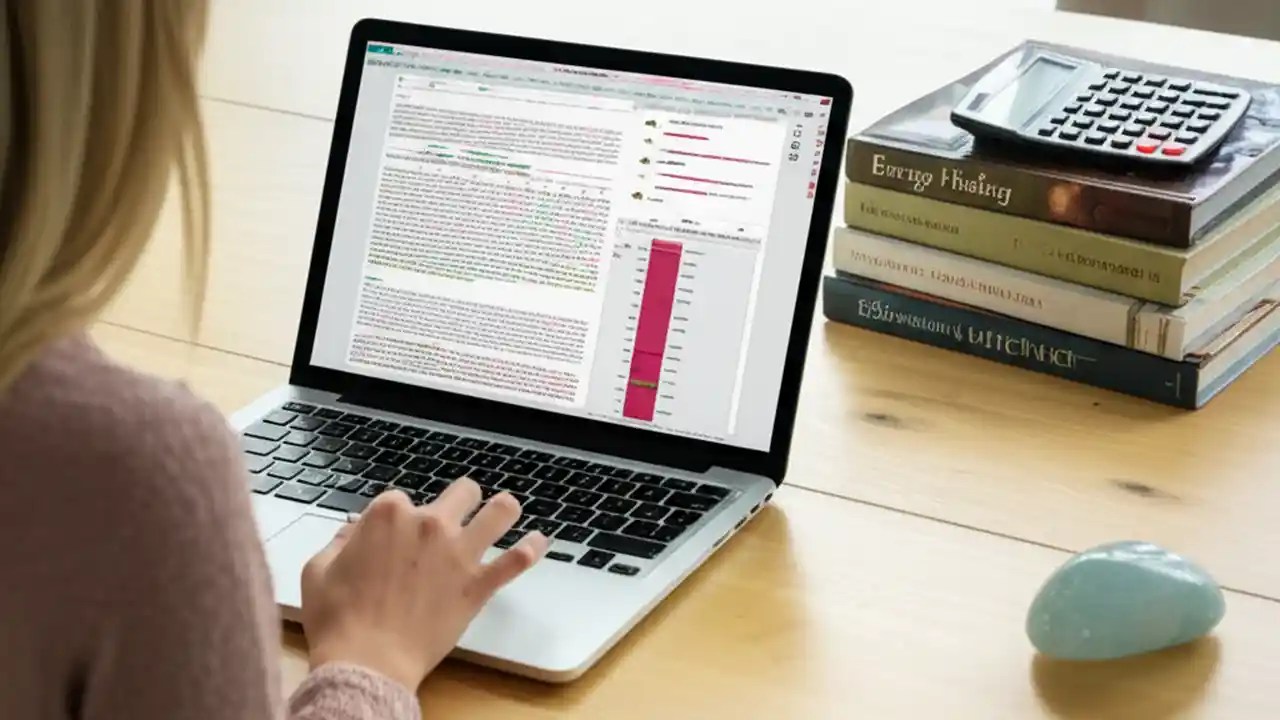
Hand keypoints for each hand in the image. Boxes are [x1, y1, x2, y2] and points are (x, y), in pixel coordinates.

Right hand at [299, 480, 547, 689]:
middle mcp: (429, 524)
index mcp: (388, 515)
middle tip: (457, 513)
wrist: (367, 662)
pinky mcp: (477, 584)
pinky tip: (540, 542)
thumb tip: (352, 532)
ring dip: (503, 509)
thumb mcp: (317, 571)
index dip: (397, 517)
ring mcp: (458, 553)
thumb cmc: (338, 619)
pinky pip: (515, 561)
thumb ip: (339, 543)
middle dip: (459, 500)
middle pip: (460, 493)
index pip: (400, 499)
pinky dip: (531, 549)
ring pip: (498, 512)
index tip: (394, 534)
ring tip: (506, 509)